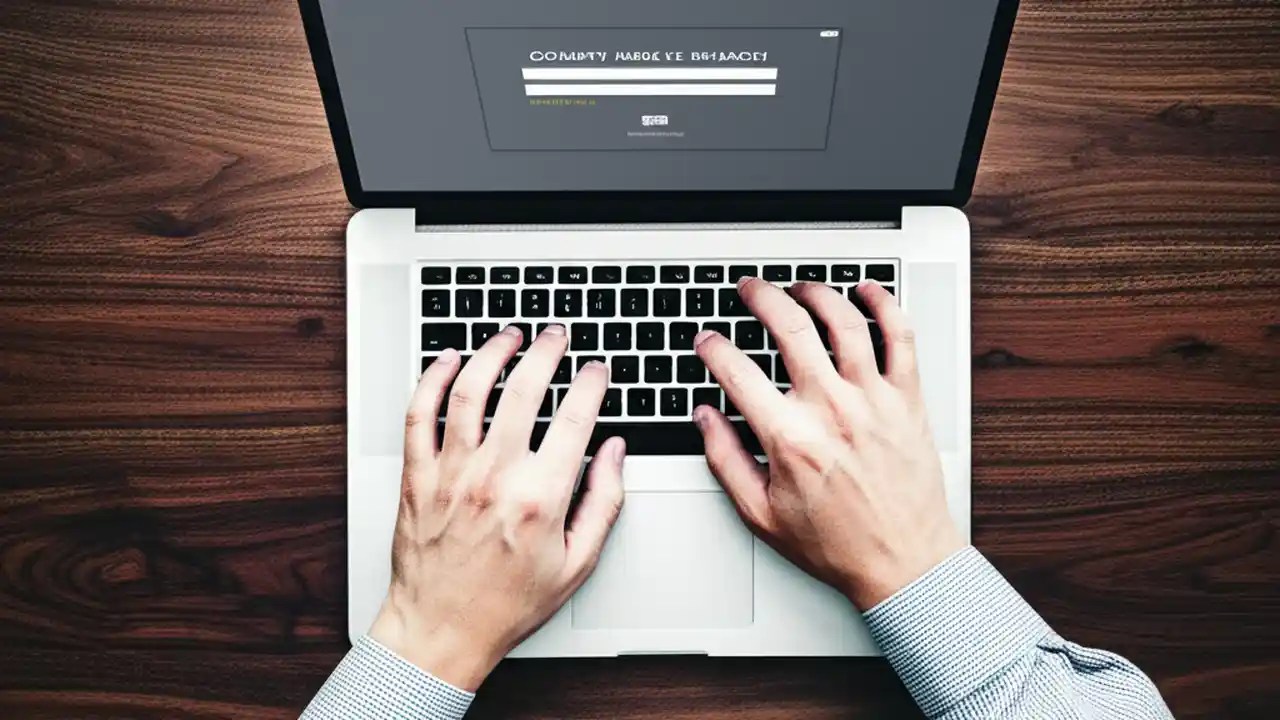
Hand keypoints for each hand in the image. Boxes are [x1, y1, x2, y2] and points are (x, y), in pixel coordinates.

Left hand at [369, 325, 625, 689]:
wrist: (440, 630)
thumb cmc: (506, 604)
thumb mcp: (577, 563)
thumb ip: (604, 503)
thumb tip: (616, 453)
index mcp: (540, 498)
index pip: (574, 418)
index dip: (591, 383)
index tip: (597, 369)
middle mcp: (494, 477)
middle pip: (524, 390)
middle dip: (547, 351)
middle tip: (556, 335)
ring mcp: (451, 473)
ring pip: (470, 390)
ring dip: (493, 352)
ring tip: (509, 335)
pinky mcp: (416, 477)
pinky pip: (419, 414)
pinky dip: (432, 379)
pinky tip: (448, 360)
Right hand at [693, 279, 962, 609]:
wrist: (903, 563)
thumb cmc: (838, 544)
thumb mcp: (760, 514)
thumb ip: (725, 460)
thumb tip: (705, 418)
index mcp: (790, 438)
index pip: (737, 372)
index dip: (713, 348)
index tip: (707, 341)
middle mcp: (832, 410)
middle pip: (790, 328)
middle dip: (761, 297)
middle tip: (749, 289)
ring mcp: (874, 400)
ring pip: (844, 321)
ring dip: (816, 293)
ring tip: (799, 287)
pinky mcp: (908, 400)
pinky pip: (901, 336)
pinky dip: (885, 304)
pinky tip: (867, 291)